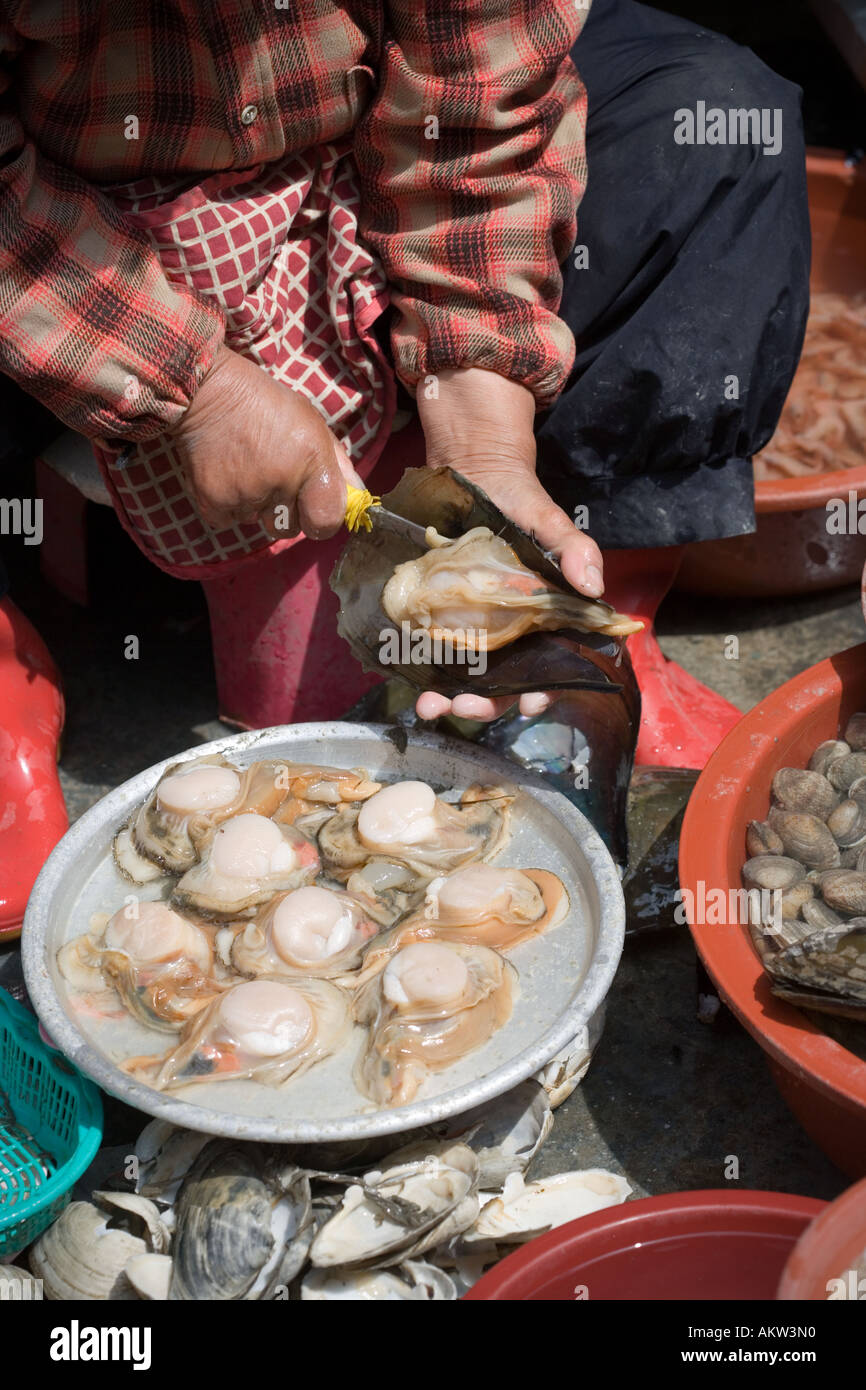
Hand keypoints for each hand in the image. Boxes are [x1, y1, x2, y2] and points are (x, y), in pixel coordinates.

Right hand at [171, 345, 358, 537]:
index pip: (327, 521)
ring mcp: (246, 494)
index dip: (321, 521)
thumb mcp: (311, 423)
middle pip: (291, 528)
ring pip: (259, 523)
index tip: (313, 511)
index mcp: (312, 460)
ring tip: (246, 469)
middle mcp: (282, 481)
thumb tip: (357, 496)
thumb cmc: (266, 404)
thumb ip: (337, 464)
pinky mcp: (214, 502)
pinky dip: (227, 504)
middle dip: (285, 512)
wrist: (207, 389)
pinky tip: (226, 474)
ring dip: (255, 506)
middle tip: (272, 479)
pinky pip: (228, 521)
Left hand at [414, 368, 602, 722]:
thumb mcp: (548, 520)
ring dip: (449, 700)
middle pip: (504, 687)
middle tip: (464, 707)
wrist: (469, 474)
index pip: (553, 670)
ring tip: (427, 707)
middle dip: (484, 706)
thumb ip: (575, 548)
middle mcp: (511, 634)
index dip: (543, 693)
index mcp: (546, 621)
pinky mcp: (440, 618)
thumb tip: (594, 585)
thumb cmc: (517, 500)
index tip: (530, 704)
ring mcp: (473, 629)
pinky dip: (422, 674)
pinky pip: (433, 655)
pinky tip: (410, 683)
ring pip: (467, 680)